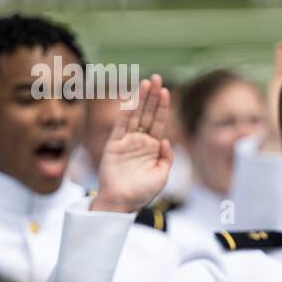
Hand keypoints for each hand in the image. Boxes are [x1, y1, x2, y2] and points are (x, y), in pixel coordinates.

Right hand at [91, 76, 173, 212]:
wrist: (122, 203)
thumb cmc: (142, 192)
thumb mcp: (162, 175)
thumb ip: (167, 157)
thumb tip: (167, 140)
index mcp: (154, 148)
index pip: (159, 122)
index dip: (162, 107)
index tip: (166, 91)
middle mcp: (140, 142)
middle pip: (148, 114)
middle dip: (152, 96)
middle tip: (156, 78)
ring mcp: (127, 142)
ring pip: (135, 116)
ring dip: (140, 99)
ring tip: (146, 83)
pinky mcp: (114, 145)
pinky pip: (120, 126)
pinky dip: (125, 113)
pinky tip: (130, 99)